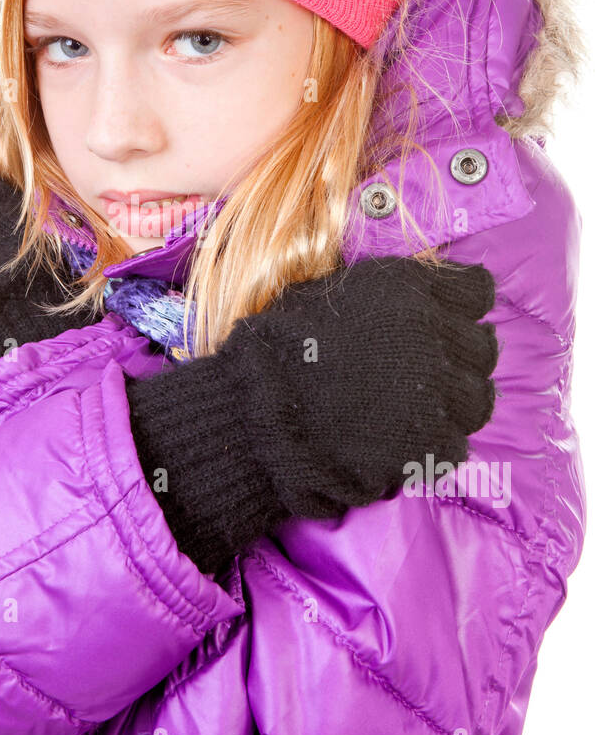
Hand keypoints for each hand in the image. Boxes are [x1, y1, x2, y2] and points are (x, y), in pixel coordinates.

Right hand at [124, 253, 498, 574]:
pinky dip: (433, 446)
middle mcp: (434, 334)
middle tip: (426, 375)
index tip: (446, 322)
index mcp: (409, 288)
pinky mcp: (430, 445)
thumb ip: (385, 297)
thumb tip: (418, 303)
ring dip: (453, 406)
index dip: (462, 308)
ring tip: (415, 413)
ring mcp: (437, 392)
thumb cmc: (277, 350)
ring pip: (477, 400)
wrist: (252, 415)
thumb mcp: (328, 294)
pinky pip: (456, 445)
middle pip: (483, 348)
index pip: (477, 290)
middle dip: (460, 360)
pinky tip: (400, 444)